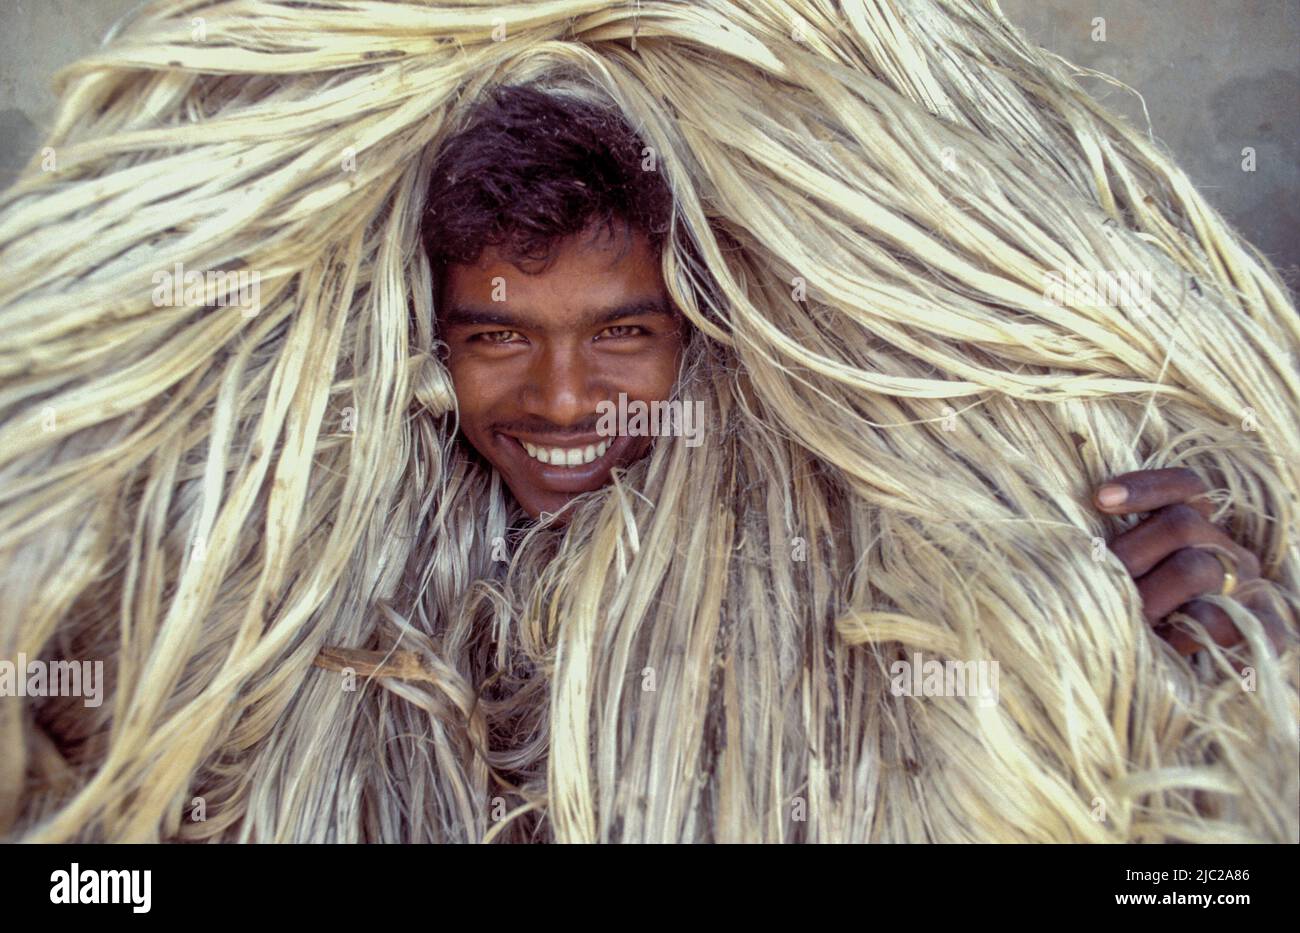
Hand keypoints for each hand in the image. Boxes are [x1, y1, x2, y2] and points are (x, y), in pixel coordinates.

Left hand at [1093, 467, 1289, 656]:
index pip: (1187, 489)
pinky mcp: (1265, 629)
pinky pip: (1226, 621)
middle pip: (1182, 525)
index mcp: (1201, 533)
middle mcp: (1229, 554)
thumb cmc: (1139, 620)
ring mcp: (1249, 589)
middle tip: (1098, 587)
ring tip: (1124, 619)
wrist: (1191, 682)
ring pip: (1196, 569)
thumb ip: (1116, 555)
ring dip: (1149, 596)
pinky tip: (1164, 642)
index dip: (1148, 487)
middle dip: (1130, 554)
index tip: (1102, 498)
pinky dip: (1188, 630)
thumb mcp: (1128, 579)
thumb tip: (1088, 528)